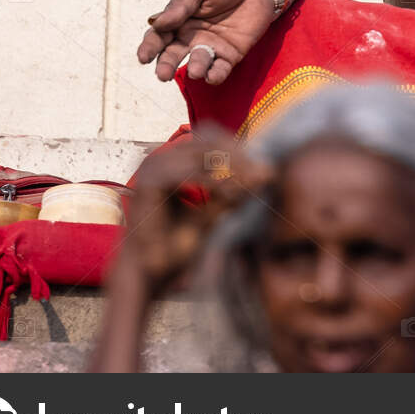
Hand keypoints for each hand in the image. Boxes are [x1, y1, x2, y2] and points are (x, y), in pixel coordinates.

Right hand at [117, 127, 272, 296]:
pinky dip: (214, 181)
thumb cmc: (178, 245)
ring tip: (251, 184)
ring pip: (202, 151)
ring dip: (231, 167)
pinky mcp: (150, 181)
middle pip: (209, 140)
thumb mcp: (212, 215)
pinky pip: (190, 172)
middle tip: (264, 175)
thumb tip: (263, 175)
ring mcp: (153, 166)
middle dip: (240, 157)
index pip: (212, 141)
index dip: (241, 152)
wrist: (148, 273)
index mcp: (172, 161)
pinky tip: (232, 194)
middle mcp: (161, 157)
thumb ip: (232, 194)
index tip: (265, 169)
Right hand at [137, 0, 277, 84]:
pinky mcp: (230, 55)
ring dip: (194, 69)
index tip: (144, 57)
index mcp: (178, 20)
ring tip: (195, 69)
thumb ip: (180, 5)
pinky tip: (212, 75)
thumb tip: (158, 23)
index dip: (149, 47)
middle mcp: (190, 37)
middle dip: (166, 66)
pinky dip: (215, 75)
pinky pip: (219, 70)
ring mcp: (210, 47)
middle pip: (172, 56)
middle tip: (163, 74)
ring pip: (196, 65)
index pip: (158, 36)